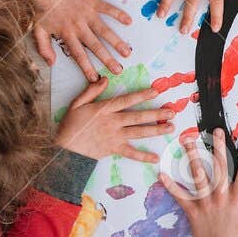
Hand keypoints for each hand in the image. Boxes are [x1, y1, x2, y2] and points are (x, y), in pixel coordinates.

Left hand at [34, 0, 132, 79]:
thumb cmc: (41, 7)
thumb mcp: (38, 29)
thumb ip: (44, 48)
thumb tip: (51, 64)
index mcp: (67, 34)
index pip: (79, 55)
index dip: (87, 68)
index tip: (96, 79)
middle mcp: (79, 26)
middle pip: (95, 46)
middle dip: (108, 59)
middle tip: (119, 70)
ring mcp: (87, 13)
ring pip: (104, 30)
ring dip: (117, 41)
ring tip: (128, 52)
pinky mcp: (92, 1)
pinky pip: (107, 8)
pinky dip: (118, 14)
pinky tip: (129, 21)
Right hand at [55, 79, 173, 162]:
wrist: (65, 148)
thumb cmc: (71, 125)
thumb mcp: (77, 104)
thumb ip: (91, 91)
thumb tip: (104, 79)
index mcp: (104, 109)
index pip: (126, 100)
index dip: (142, 95)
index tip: (156, 91)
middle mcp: (113, 122)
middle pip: (138, 117)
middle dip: (156, 113)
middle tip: (172, 112)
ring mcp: (115, 136)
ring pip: (138, 132)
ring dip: (156, 130)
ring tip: (171, 127)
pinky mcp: (114, 149)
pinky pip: (130, 153)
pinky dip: (143, 156)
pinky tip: (155, 157)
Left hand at [160, 132, 237, 236]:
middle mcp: (221, 198)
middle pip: (219, 169)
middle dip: (217, 148)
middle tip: (215, 131)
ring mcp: (206, 204)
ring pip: (198, 177)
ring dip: (192, 158)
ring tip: (187, 141)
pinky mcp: (193, 213)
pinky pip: (180, 198)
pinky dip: (170, 187)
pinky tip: (161, 174)